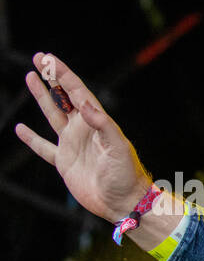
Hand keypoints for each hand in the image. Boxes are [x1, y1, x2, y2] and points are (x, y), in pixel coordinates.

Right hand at [14, 52, 152, 219]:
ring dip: (42, 97)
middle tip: (38, 58)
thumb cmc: (127, 176)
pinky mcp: (64, 162)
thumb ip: (103, 125)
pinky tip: (20, 129)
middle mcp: (83, 130)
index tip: (49, 59)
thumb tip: (84, 104)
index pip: (78, 92)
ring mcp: (73, 145)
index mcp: (97, 123)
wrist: (123, 202)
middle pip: (64, 98)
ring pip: (52, 115)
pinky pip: (43, 147)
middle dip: (52, 78)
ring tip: (30, 77)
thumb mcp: (119, 147)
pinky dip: (31, 139)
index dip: (63, 75)